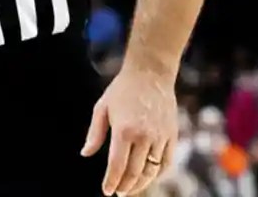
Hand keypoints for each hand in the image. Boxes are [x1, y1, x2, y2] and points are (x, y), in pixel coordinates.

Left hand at [81, 66, 177, 195]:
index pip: (117, 166)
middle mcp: (143, 136)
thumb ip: (95, 133)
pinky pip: (166, 162)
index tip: (107, 191)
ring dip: (141, 184)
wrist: (151, 73)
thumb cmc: (123, 89)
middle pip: (134, 173)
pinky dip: (158, 174)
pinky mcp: (172, 135)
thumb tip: (85, 153)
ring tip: (131, 188)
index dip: (111, 182)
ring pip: (151, 171)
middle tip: (118, 192)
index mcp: (123, 130)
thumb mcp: (102, 107)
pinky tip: (149, 176)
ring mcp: (160, 137)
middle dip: (125, 187)